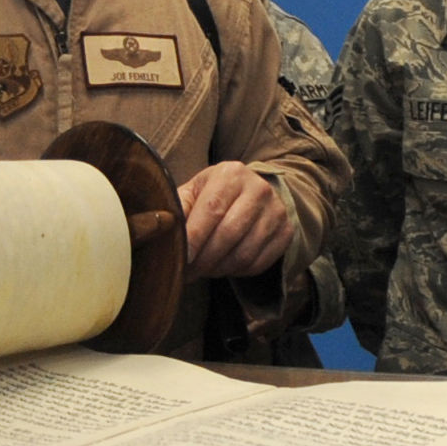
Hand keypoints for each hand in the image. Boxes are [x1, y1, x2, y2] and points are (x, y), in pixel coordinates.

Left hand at [177, 161, 291, 278]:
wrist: (254, 193)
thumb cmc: (214, 195)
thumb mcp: (193, 192)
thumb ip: (177, 209)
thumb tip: (159, 231)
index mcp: (232, 174)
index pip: (212, 209)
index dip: (195, 237)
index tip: (182, 257)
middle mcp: (259, 189)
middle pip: (229, 233)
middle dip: (205, 258)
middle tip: (189, 271)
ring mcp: (277, 211)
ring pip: (244, 252)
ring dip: (219, 268)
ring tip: (204, 269)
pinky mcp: (286, 231)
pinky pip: (259, 262)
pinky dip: (237, 271)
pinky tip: (223, 267)